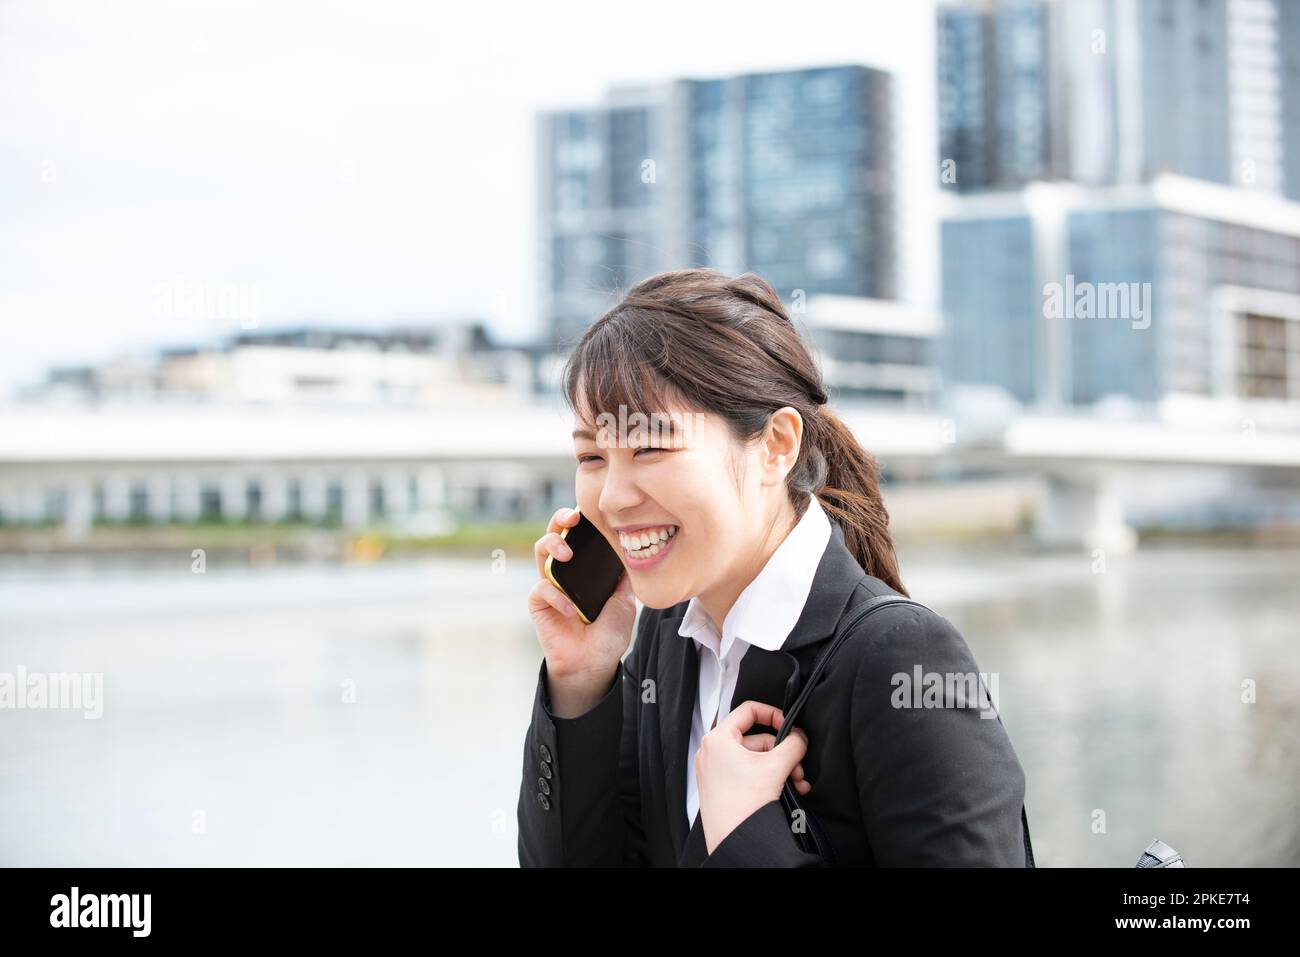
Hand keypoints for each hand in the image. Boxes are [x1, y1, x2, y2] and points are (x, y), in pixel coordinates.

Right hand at [528, 506, 636, 711]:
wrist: (594, 663)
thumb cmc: (609, 632)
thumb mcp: (625, 600)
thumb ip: (624, 576)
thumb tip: (634, 549)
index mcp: (585, 567)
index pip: (580, 536)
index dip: (581, 519)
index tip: (591, 510)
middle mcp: (565, 570)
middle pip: (555, 533)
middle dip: (560, 520)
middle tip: (572, 519)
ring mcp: (550, 584)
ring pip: (541, 550)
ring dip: (553, 546)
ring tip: (567, 555)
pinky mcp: (538, 602)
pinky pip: (542, 588)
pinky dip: (558, 597)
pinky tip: (573, 611)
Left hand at [695, 700, 810, 854]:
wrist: (732, 840)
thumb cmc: (741, 806)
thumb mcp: (776, 767)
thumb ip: (793, 744)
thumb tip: (800, 736)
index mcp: (718, 738)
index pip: (749, 710)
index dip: (773, 714)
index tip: (789, 726)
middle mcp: (713, 752)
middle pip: (757, 738)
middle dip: (784, 753)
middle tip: (798, 765)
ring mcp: (716, 770)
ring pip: (756, 758)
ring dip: (781, 768)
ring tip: (797, 783)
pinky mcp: (722, 787)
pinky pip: (749, 773)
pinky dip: (769, 778)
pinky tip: (788, 790)